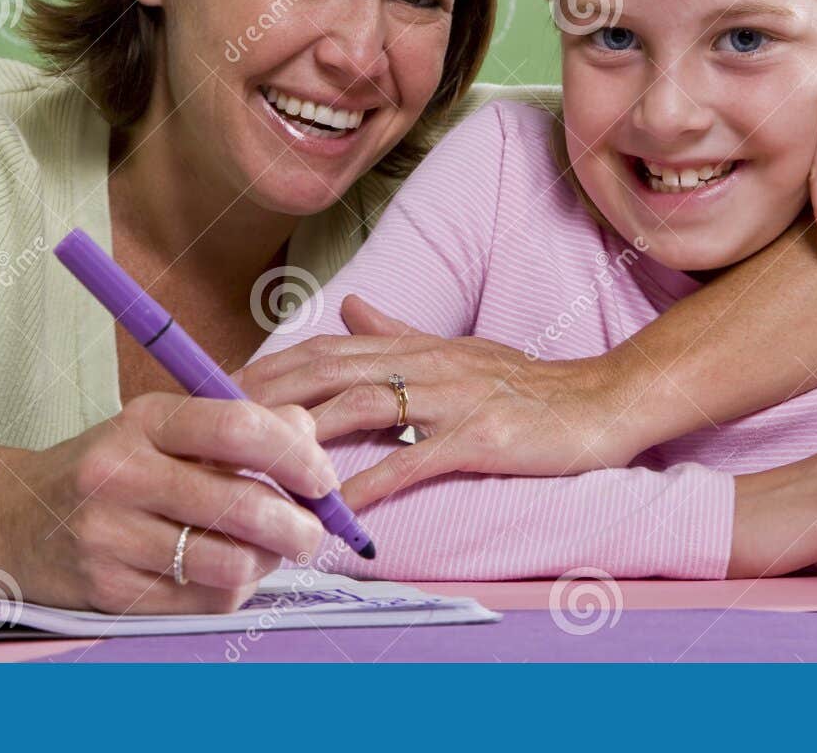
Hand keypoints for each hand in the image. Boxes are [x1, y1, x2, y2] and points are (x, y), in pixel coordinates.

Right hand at [0, 394, 337, 613]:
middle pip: (243, 505)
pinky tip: (227, 572)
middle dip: (299, 525)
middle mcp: (121, 474)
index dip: (297, 454)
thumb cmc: (111, 468)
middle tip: (312, 531)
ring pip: (230, 562)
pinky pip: (204, 601)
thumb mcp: (162, 427)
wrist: (16, 518)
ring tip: (269, 551)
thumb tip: (307, 433)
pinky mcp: (109, 591)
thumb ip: (236, 424)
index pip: (238, 427)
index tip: (322, 477)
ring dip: (268, 563)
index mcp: (143, 420)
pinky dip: (234, 590)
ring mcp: (110, 537)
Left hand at [239, 296, 638, 509]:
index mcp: (415, 346)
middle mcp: (426, 363)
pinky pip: (415, 460)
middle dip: (268, 394)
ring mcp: (453, 398)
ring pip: (363, 406)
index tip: (220, 387)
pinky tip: (337, 507)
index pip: (326, 349)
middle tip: (214, 422)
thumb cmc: (528, 385)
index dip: (272, 366)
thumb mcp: (457, 350)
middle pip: (329, 370)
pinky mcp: (481, 437)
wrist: (603, 401)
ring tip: (258, 460)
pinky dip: (372, 483)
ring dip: (306, 435)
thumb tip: (347, 309)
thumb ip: (397, 333)